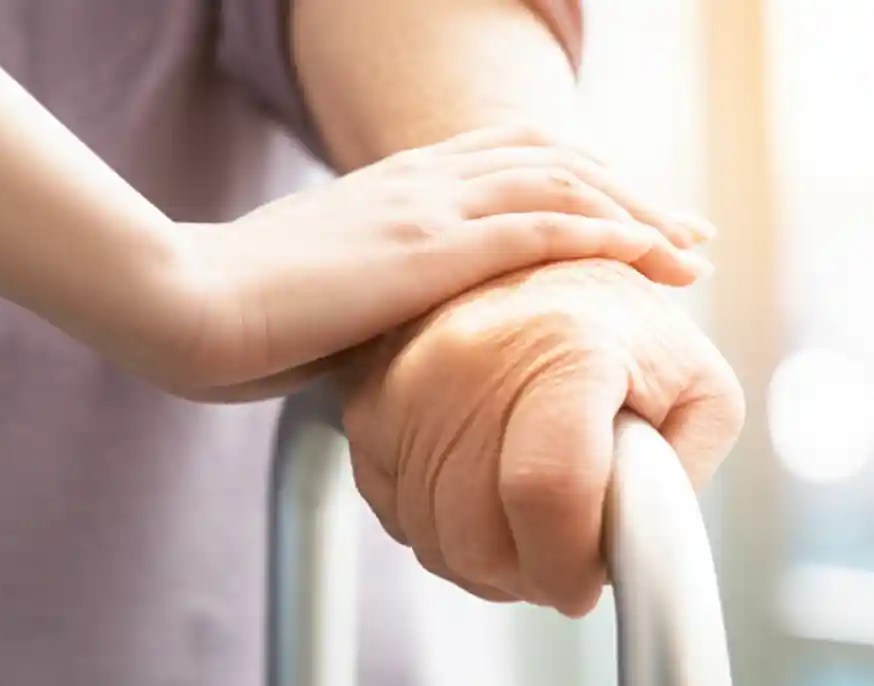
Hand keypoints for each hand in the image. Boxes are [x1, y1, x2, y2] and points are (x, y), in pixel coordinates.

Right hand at [153, 126, 712, 399]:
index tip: (626, 218)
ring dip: (637, 212)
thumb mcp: (318, 294)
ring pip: (564, 185)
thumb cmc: (235, 312)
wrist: (183, 304)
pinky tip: (649, 252)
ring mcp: (428, 208)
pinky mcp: (430, 249)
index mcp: (394, 188)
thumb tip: (386, 334)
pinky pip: (542, 226)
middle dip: (628, 192)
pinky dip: (605, 233)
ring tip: (690, 248)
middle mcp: (421, 181)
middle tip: (684, 230)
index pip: (507, 164)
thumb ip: (367, 298)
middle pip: (553, 162)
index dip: (577, 185)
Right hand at [340, 259, 744, 616]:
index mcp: (567, 347)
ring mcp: (408, 384)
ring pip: (436, 543)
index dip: (569, 563)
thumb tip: (638, 548)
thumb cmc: (621, 331)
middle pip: (481, 539)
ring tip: (533, 522)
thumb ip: (685, 470)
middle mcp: (470, 358)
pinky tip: (487, 495)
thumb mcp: (697, 384)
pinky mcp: (368, 406)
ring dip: (490, 562)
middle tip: (566, 557)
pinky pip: (400, 518)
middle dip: (534, 576)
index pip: (549, 489)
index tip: (585, 579)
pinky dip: (446, 530)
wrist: (535, 269)